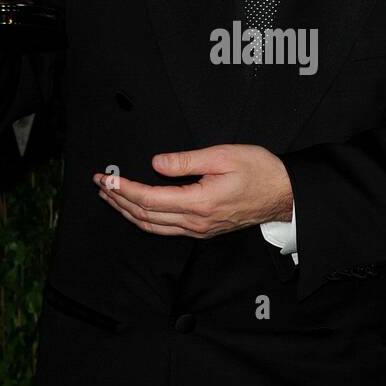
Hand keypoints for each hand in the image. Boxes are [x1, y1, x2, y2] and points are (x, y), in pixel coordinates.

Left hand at [92, 144, 292, 238]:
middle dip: (118, 199)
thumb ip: (186, 161)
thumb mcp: (223, 155)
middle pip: (146, 215)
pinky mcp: (204, 230)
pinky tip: (136, 209)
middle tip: (100, 184)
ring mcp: (200, 229)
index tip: (107, 177)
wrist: (284, 194)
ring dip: (127, 212)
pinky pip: (166, 229)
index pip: (150, 198)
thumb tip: (157, 163)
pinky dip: (145, 218)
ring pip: (153, 226)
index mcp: (200, 202)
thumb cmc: (260, 172)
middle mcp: (197, 221)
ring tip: (110, 197)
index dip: (124, 188)